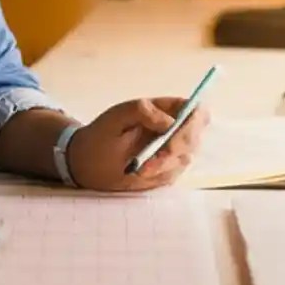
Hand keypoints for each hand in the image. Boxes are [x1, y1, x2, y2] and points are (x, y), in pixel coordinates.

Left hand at [67, 98, 209, 191]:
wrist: (87, 161)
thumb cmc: (102, 132)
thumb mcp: (118, 115)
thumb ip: (143, 111)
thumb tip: (169, 122)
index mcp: (167, 110)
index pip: (197, 112)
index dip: (194, 121)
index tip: (175, 132)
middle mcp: (175, 131)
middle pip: (195, 137)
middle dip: (177, 147)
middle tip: (156, 156)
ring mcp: (172, 153)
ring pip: (186, 159)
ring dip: (165, 164)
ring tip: (140, 168)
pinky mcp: (166, 172)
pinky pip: (173, 175)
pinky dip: (159, 175)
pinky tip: (141, 173)